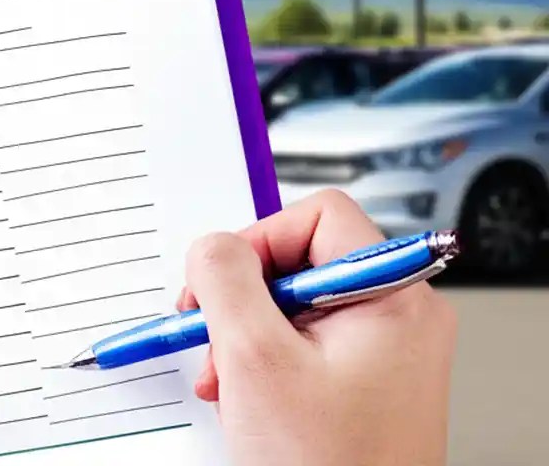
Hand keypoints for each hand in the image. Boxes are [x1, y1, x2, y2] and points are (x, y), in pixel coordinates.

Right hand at [179, 190, 456, 465]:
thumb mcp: (253, 359)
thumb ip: (224, 281)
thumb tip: (212, 245)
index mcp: (393, 295)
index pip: (319, 215)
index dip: (258, 239)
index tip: (221, 280)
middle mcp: (400, 315)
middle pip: (301, 262)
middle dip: (243, 300)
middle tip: (212, 335)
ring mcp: (388, 352)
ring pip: (295, 307)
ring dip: (246, 337)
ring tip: (228, 381)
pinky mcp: (368, 382)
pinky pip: (306, 344)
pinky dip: (265, 364)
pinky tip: (246, 398)